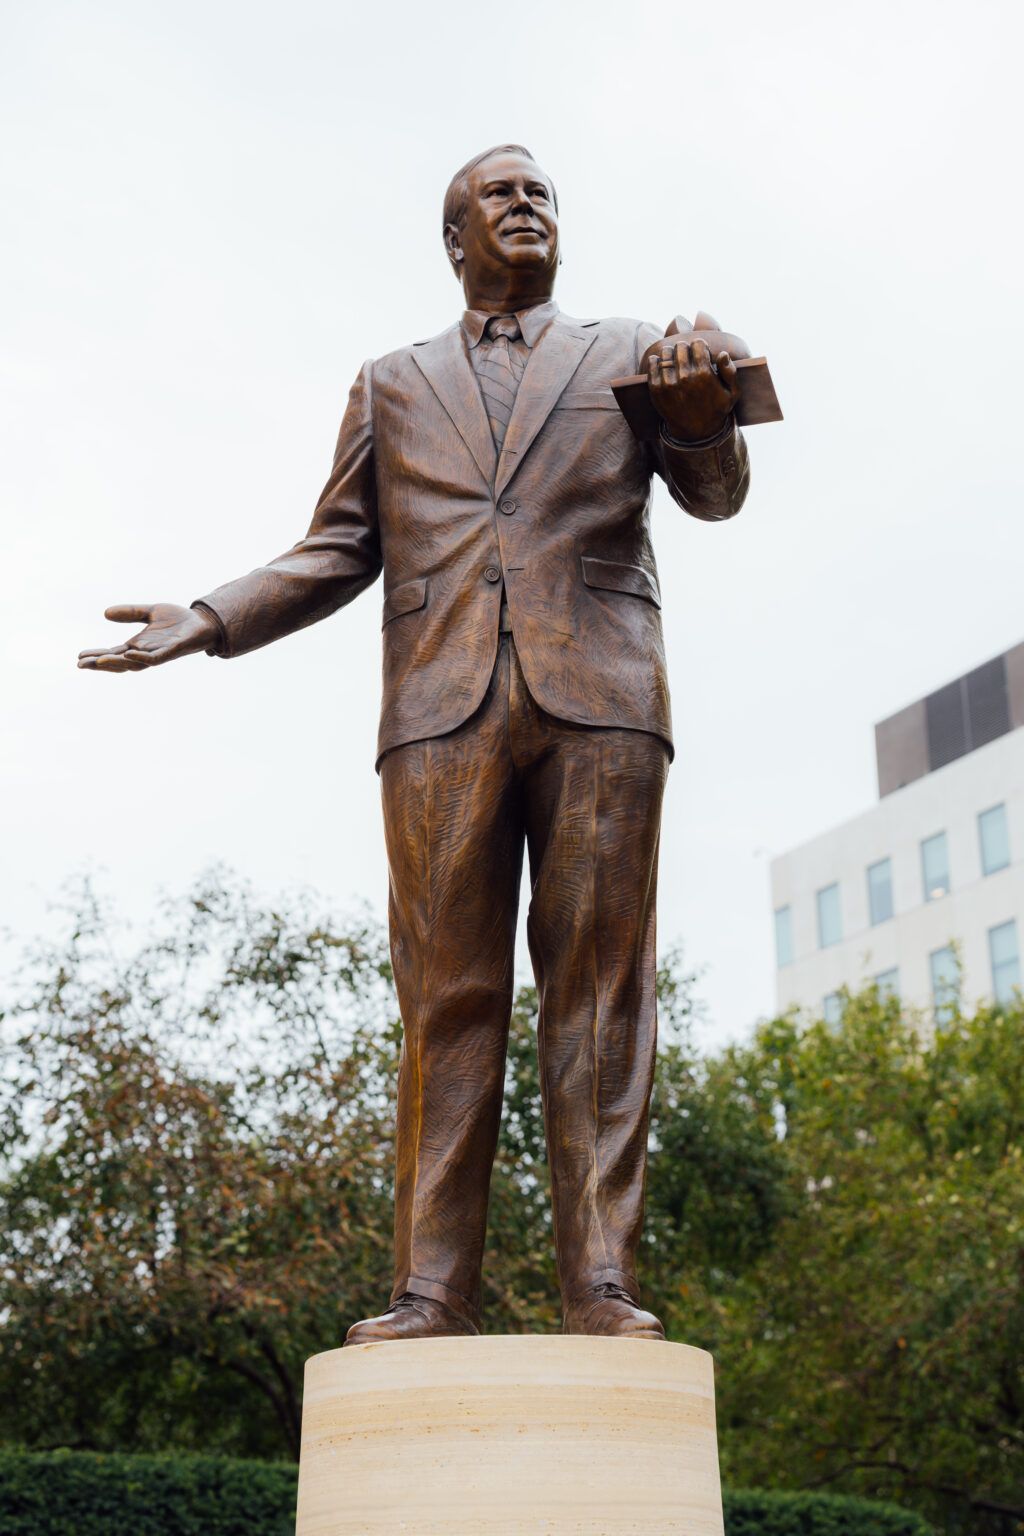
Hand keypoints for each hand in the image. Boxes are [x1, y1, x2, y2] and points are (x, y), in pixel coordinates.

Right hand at [77, 603, 218, 672]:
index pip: (113, 653)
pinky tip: (129, 654)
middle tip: (81, 664)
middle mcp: (145, 653)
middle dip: (100, 664)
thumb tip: (105, 613)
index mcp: (138, 645)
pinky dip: (141, 657)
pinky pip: (154, 658)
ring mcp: (158, 654)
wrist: (203, 622)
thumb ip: (130, 613)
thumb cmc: (178, 620)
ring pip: (133, 663)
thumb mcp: (150, 612)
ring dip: (116, 663)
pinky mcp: (171, 651)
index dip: (96, 655)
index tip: (79, 657)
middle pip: (118, 662)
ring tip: (98, 661)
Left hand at [647, 338, 739, 442]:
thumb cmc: (716, 411)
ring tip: (674, 359)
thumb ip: (731, 372)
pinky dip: (655, 360)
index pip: (697, 344)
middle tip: (686, 355)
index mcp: (704, 374)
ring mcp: (669, 383)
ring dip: (670, 353)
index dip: (699, 345)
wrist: (695, 433)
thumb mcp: (732, 394)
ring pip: (666, 353)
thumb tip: (722, 354)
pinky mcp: (656, 390)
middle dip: (685, 348)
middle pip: (681, 346)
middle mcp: (686, 378)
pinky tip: (661, 362)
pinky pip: (652, 364)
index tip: (700, 352)